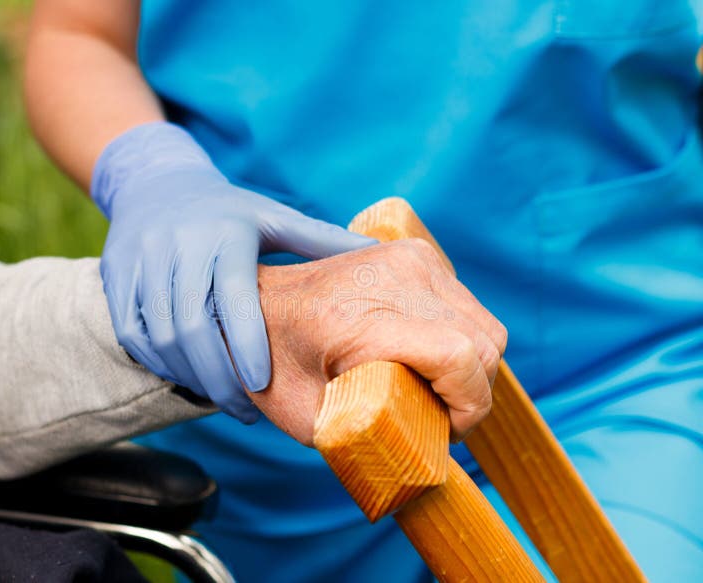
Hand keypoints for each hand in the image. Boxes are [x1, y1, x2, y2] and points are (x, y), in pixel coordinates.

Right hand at [92, 122, 373, 422]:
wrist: (157, 183)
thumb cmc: (228, 210)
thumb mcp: (274, 217)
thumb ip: (322, 239)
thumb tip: (380, 255)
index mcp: (225, 232)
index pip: (233, 297)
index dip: (246, 344)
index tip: (263, 384)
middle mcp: (178, 245)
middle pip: (190, 326)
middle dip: (219, 378)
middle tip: (248, 411)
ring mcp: (141, 260)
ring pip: (159, 336)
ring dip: (191, 377)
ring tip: (223, 399)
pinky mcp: (116, 275)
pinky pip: (132, 333)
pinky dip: (159, 364)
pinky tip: (188, 377)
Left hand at [252, 238, 507, 443]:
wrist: (252, 305)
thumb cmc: (273, 368)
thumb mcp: (312, 421)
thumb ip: (372, 441)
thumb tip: (428, 459)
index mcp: (362, 319)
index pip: (458, 356)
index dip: (470, 405)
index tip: (448, 432)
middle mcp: (394, 277)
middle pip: (484, 343)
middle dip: (474, 393)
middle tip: (440, 419)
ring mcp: (408, 258)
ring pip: (485, 325)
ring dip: (471, 365)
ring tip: (434, 389)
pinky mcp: (416, 253)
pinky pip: (467, 305)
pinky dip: (461, 337)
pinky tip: (426, 353)